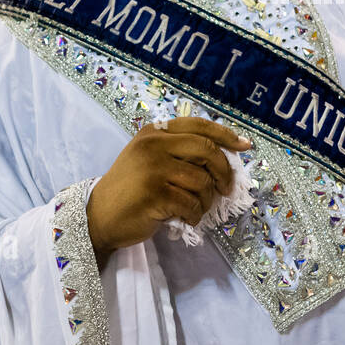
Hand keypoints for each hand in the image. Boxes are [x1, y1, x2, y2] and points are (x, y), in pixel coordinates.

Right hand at [86, 118, 251, 258]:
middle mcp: (154, 145)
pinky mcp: (155, 194)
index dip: (227, 135)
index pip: (199, 126)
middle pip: (207, 151)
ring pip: (202, 181)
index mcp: (155, 132)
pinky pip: (191, 204)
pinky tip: (186, 218)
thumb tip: (226, 154)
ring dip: (206, 200)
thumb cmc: (131, 188)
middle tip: (225, 188)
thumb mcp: (150, 157)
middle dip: (224, 172)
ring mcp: (154, 169)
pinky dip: (195, 215)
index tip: (245, 146)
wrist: (99, 215)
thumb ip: (179, 149)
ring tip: (195, 208)